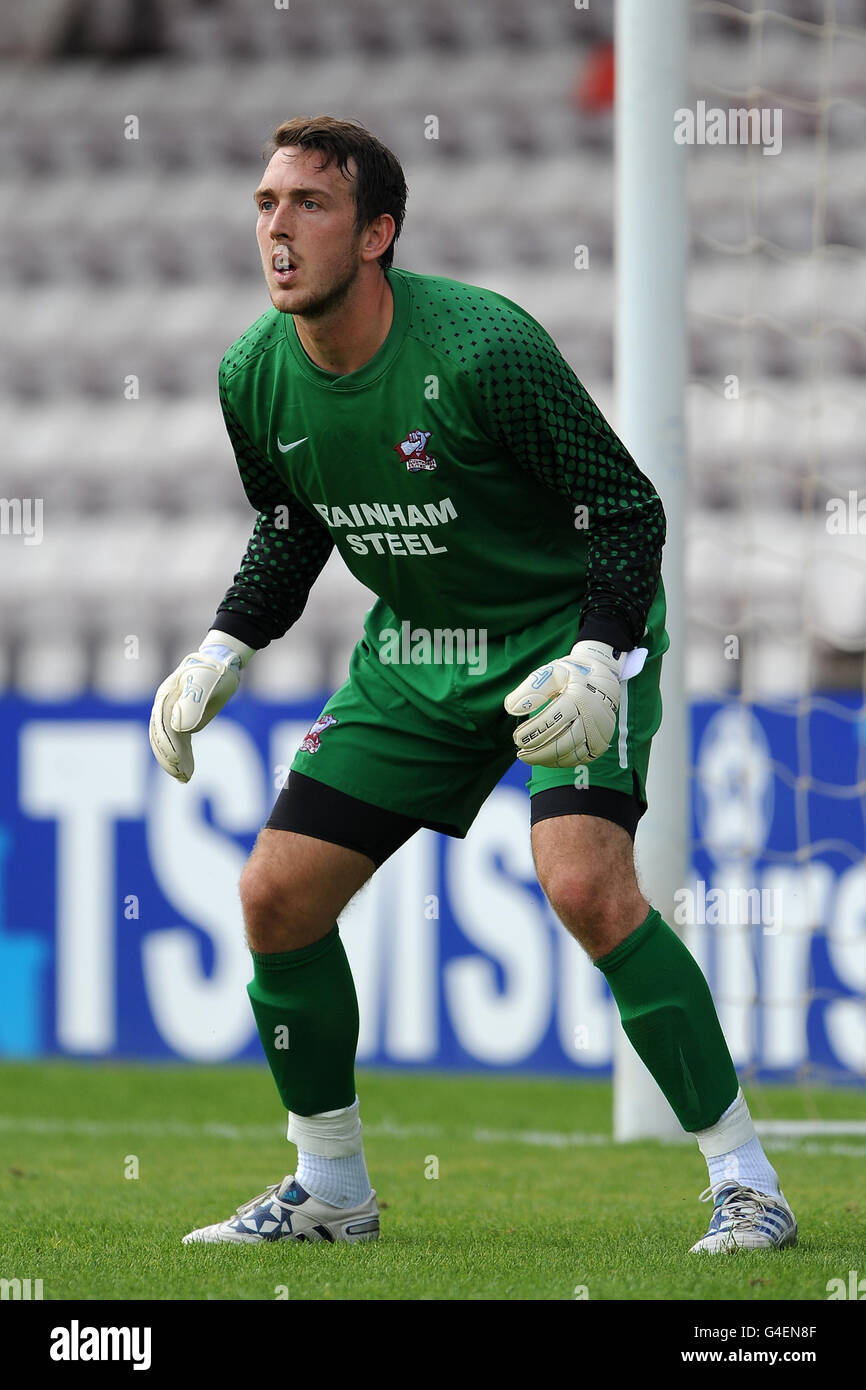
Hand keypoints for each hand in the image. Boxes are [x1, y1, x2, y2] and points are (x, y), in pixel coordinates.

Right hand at [149, 631, 252, 781]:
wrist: (221, 660)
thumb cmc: (216, 670)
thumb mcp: (209, 683)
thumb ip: (193, 702)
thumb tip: (179, 726)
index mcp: (167, 697)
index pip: (163, 726)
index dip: (169, 746)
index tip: (178, 762)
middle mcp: (164, 706)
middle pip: (160, 737)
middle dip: (169, 759)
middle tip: (182, 777)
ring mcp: (171, 713)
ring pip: (166, 742)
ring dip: (173, 762)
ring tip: (184, 778)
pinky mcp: (181, 719)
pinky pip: (176, 741)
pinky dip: (180, 756)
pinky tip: (187, 771)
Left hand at [504, 640, 625, 767]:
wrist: (604, 681)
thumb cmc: (572, 676)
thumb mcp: (552, 673)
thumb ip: (531, 689)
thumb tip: (511, 708)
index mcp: (579, 696)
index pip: (554, 720)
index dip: (534, 732)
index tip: (517, 738)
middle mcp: (592, 717)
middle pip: (564, 742)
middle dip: (539, 751)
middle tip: (520, 754)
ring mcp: (598, 733)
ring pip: (572, 754)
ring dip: (548, 759)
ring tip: (529, 757)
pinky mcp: (600, 744)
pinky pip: (579, 759)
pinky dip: (560, 761)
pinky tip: (546, 758)